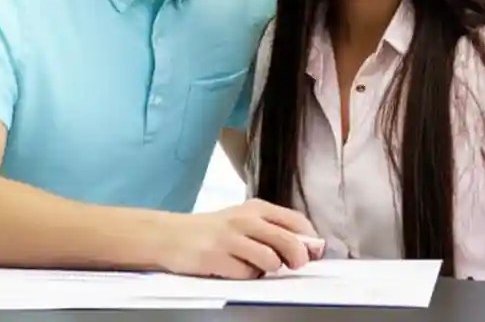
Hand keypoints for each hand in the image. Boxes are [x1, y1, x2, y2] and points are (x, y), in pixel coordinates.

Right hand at [160, 199, 320, 278]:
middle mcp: (244, 219)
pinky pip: (246, 274)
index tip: (313, 252)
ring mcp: (230, 238)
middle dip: (298, 258)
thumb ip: (274, 229)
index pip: (296, 221)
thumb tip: (309, 248)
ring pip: (270, 260)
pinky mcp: (216, 257)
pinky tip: (234, 268)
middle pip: (288, 241)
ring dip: (269, 269)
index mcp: (256, 208)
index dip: (310, 239)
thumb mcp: (245, 220)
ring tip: (255, 265)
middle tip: (294, 264)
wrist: (171, 235)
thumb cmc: (213, 230)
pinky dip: (246, 276)